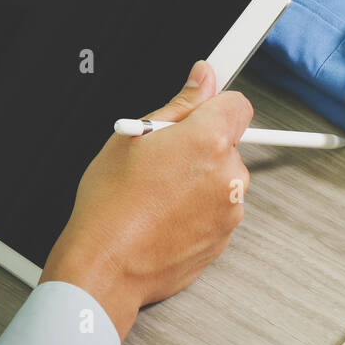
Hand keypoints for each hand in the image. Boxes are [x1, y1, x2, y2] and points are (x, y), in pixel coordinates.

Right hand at [41, 60, 252, 338]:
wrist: (106, 266)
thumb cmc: (111, 205)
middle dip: (200, 147)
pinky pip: (216, 210)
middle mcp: (228, 175)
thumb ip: (180, 103)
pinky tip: (163, 215)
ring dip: (199, 181)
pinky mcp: (223, 238)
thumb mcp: (133, 136)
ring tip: (157, 192)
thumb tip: (203, 77)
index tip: (196, 114)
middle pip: (227, 145)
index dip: (214, 106)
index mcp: (209, 140)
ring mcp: (229, 210)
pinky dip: (197, 210)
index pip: (238, 105)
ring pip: (221, 179)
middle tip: (161, 159)